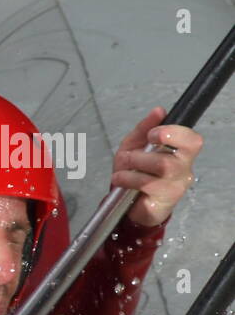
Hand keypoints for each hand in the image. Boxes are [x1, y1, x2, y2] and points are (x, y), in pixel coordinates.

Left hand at [112, 108, 202, 227]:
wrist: (129, 203)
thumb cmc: (136, 173)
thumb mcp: (134, 146)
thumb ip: (145, 128)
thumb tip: (159, 111)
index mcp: (181, 153)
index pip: (193, 140)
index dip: (174, 134)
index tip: (153, 134)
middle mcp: (184, 170)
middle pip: (172, 157)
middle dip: (143, 154)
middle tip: (128, 156)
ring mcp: (176, 187)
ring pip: (162, 168)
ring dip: (134, 166)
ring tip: (121, 170)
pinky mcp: (165, 201)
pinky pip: (149, 185)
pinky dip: (128, 179)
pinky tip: (120, 180)